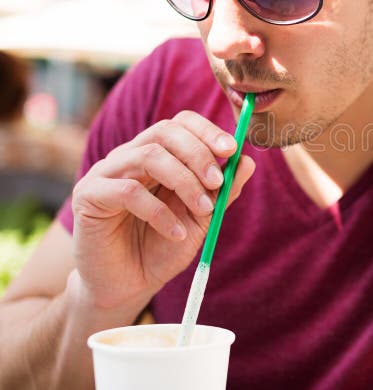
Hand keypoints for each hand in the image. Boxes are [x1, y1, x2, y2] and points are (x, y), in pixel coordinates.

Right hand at [71, 110, 255, 310]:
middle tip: (217, 181)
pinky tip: (176, 233)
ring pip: (148, 156)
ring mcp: (106, 173)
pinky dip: (160, 212)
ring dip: (184, 181)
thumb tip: (248, 161)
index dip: (206, 131)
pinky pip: (128, 192)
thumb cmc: (164, 247)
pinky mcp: (88, 196)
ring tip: (203, 210)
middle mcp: (129, 157)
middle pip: (164, 131)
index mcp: (157, 155)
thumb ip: (222, 191)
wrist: (129, 285)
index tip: (232, 149)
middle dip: (197, 153)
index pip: (180, 123)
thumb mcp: (201, 219)